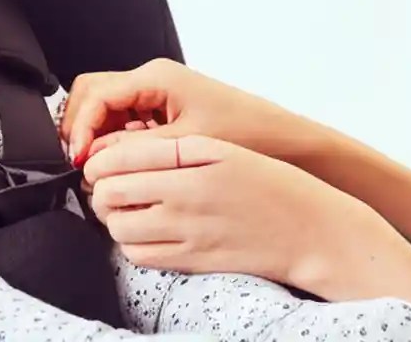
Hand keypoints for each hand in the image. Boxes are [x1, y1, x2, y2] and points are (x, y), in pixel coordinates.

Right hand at [61, 58, 319, 165]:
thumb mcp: (184, 146)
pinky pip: (123, 117)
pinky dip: (112, 137)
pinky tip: (121, 161)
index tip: (79, 158)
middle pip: (92, 92)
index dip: (81, 128)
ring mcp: (156, 92)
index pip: (96, 94)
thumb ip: (134, 149)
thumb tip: (96, 157)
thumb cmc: (247, 134)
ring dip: (95, 133)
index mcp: (156, 77)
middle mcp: (152, 79)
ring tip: (98, 164)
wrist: (284, 141)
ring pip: (104, 105)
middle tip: (79, 160)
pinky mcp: (162, 108)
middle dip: (80, 125)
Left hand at [83, 133, 395, 291]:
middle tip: (108, 181)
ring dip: (113, 216)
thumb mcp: (222, 148)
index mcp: (191, 167)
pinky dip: (132, 242)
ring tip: (126, 205)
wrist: (312, 231)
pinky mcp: (191, 263)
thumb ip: (170, 147)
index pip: (117, 162)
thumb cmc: (271, 183)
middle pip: (109, 196)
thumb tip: (125, 148)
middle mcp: (184, 203)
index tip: (98, 159)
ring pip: (119, 229)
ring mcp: (186, 237)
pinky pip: (140, 256)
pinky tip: (144, 228)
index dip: (98, 159)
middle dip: (100, 187)